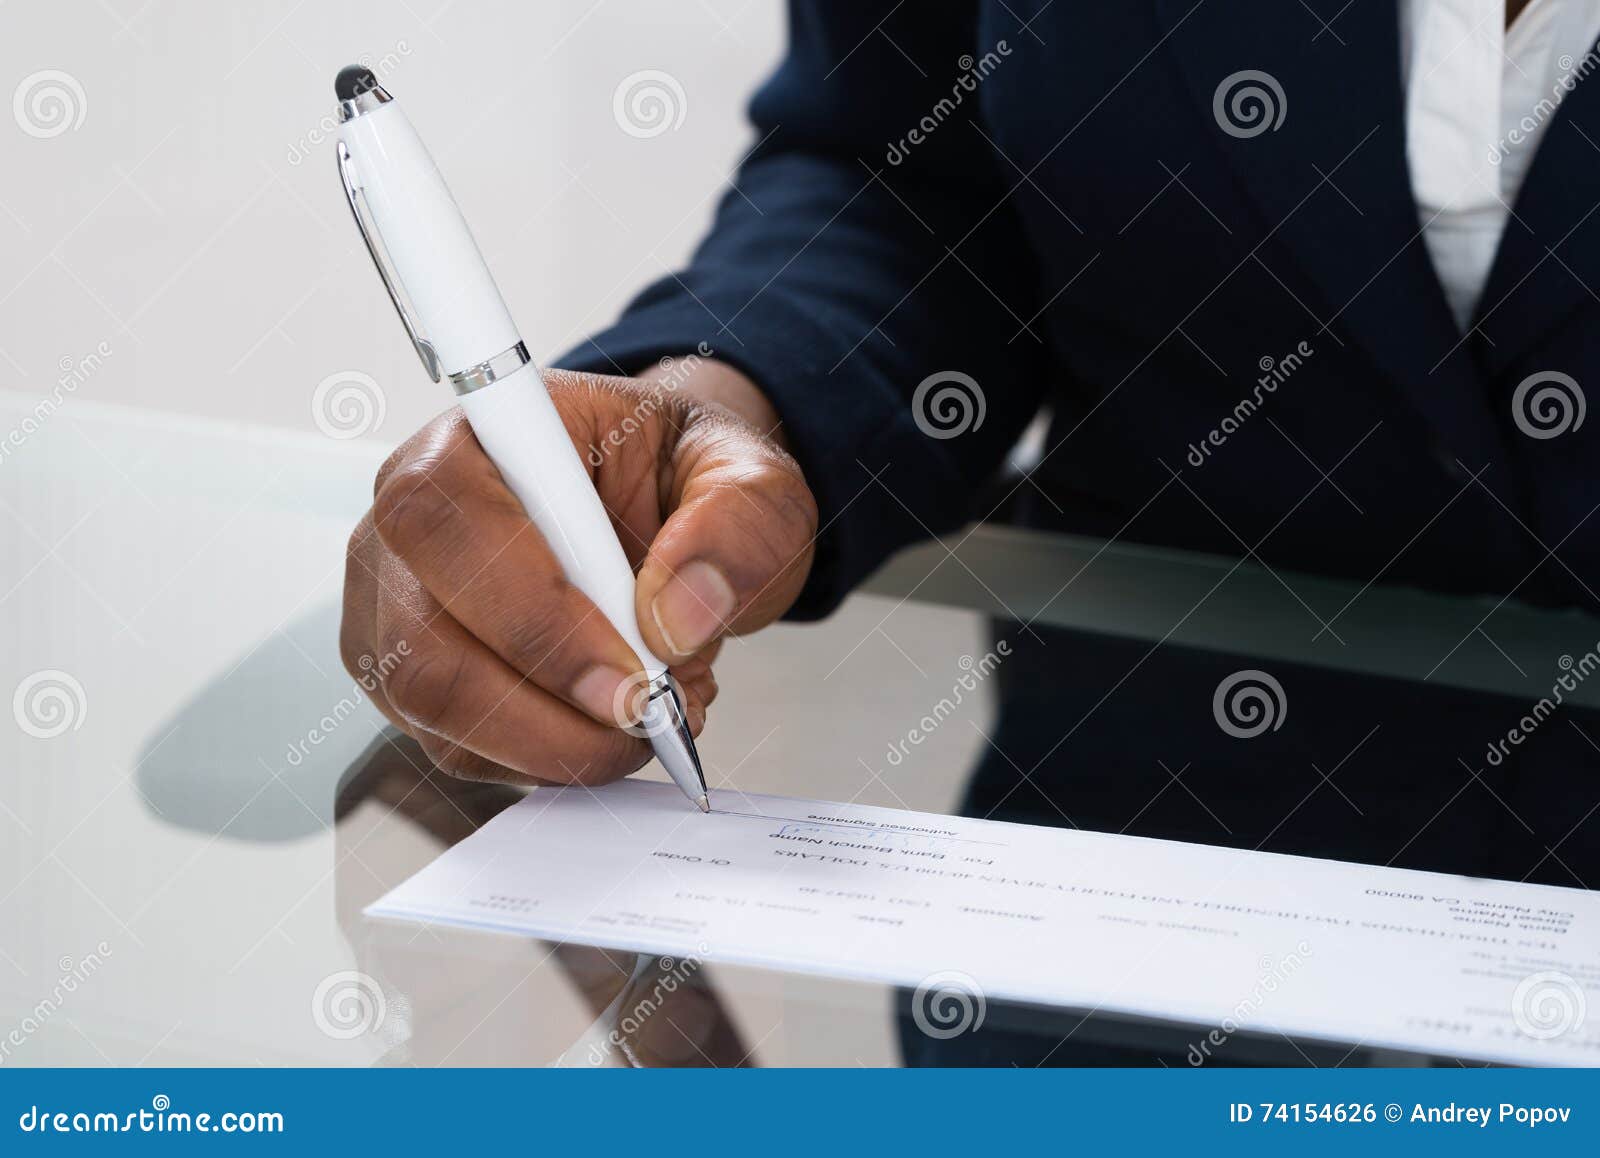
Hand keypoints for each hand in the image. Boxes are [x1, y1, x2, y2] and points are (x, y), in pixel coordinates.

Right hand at [340, 363, 816, 785]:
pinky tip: (617, 716)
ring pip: (440, 716)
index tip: (632, 675)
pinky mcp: (416, 682)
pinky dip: (554, 756)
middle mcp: (409, 526)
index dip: (530, 615)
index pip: (445, 523)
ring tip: (656, 707)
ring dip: (561, 741)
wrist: (665, 509)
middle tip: (653, 716)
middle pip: (420, 650)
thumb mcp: (745, 473)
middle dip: (549, 713)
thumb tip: (674, 621)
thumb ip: (736, 523)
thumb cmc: (680, 477)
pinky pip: (465, 751)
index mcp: (476, 436)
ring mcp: (397, 610)